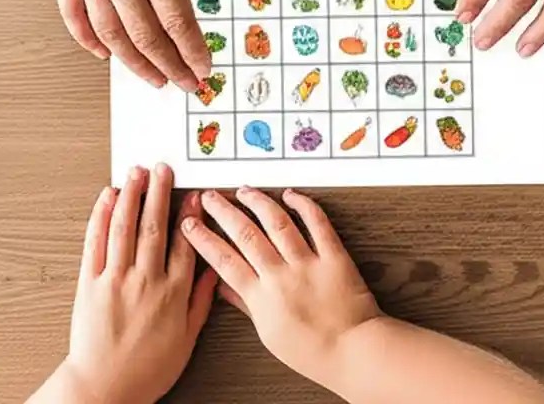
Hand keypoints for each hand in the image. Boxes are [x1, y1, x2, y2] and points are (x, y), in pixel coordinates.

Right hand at [28, 0, 247, 90]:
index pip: (179, 24)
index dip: (194, 52)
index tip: (204, 68)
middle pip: (147, 39)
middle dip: (170, 68)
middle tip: (186, 84)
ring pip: (112, 37)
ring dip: (134, 65)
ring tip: (153, 78)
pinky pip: (75, 17)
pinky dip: (88, 40)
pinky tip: (103, 54)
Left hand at [39, 165, 217, 403]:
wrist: (104, 388)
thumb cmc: (146, 370)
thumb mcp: (187, 339)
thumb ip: (201, 302)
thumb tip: (214, 273)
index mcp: (174, 294)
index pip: (186, 243)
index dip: (190, 214)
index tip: (193, 195)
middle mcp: (146, 281)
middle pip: (154, 225)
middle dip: (159, 192)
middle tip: (163, 168)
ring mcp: (115, 280)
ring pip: (124, 226)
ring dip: (131, 194)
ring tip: (135, 172)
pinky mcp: (89, 284)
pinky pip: (95, 242)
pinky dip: (100, 216)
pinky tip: (106, 198)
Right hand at [180, 188, 381, 388]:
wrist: (353, 352)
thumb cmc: (313, 350)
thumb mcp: (269, 334)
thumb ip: (246, 305)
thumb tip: (223, 287)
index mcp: (261, 297)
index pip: (223, 260)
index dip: (203, 239)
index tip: (190, 224)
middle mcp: (280, 275)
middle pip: (245, 234)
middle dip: (223, 211)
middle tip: (209, 197)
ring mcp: (307, 263)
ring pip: (276, 223)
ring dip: (257, 202)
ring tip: (243, 190)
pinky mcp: (333, 256)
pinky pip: (317, 223)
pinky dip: (303, 205)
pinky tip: (290, 194)